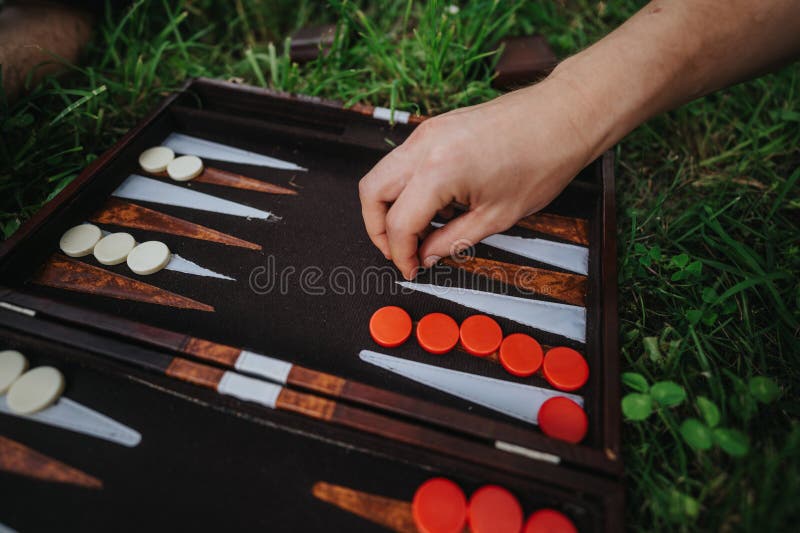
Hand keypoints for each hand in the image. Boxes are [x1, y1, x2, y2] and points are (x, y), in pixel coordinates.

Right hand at [358, 77, 597, 279]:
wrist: (563, 116)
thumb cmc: (542, 160)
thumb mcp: (497, 216)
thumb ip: (453, 240)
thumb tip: (427, 255)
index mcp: (439, 171)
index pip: (398, 222)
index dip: (400, 253)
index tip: (411, 268)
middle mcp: (424, 146)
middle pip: (371, 192)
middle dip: (378, 229)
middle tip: (400, 251)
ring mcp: (427, 132)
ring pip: (382, 174)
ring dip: (391, 206)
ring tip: (421, 231)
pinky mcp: (435, 127)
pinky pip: (403, 161)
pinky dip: (406, 187)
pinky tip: (434, 206)